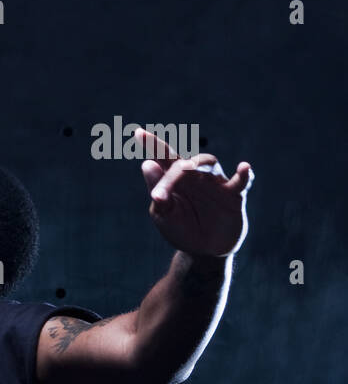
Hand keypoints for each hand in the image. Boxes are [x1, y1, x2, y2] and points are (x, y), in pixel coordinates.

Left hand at [137, 128, 253, 257]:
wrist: (203, 250)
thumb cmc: (180, 229)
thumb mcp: (164, 215)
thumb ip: (158, 192)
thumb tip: (147, 164)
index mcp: (173, 180)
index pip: (163, 158)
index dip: (152, 144)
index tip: (138, 133)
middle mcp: (194, 176)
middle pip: (185, 161)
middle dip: (172, 173)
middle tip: (158, 196)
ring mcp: (215, 183)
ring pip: (209, 163)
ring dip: (197, 166)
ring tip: (185, 169)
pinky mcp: (234, 196)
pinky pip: (242, 181)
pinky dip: (244, 174)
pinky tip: (244, 167)